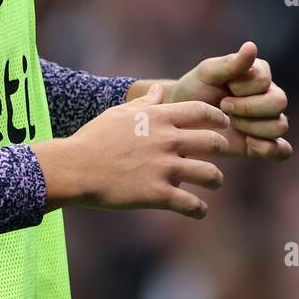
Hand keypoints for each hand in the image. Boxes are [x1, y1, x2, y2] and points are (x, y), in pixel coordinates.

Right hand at [41, 84, 231, 219]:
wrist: (76, 167)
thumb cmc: (94, 138)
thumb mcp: (120, 114)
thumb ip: (145, 102)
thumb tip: (160, 89)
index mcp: (159, 118)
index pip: (202, 111)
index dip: (218, 118)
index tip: (223, 124)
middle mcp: (168, 140)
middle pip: (214, 143)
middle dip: (221, 148)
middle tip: (218, 154)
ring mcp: (165, 168)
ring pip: (210, 174)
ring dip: (215, 179)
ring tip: (213, 182)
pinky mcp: (158, 194)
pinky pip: (192, 204)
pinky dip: (199, 209)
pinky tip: (198, 210)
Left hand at [168, 41, 291, 160]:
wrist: (183, 119)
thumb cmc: (195, 90)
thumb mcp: (207, 74)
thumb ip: (231, 63)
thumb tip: (252, 46)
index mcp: (259, 73)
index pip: (264, 81)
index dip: (242, 89)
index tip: (223, 90)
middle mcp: (268, 94)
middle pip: (279, 102)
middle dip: (248, 108)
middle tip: (224, 108)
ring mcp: (267, 119)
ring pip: (281, 125)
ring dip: (253, 127)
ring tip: (232, 124)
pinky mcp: (263, 143)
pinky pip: (283, 150)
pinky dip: (270, 149)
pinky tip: (249, 143)